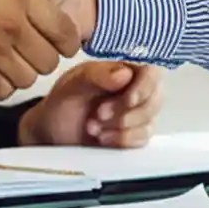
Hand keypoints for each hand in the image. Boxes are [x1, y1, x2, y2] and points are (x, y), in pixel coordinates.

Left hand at [18, 62, 163, 148]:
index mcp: (123, 67)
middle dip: (127, 111)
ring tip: (92, 127)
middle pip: (154, 97)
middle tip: (99, 115)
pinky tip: (102, 138)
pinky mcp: (136, 134)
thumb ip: (97, 76)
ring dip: (121, 127)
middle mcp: (136, 87)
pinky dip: (122, 140)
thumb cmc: (64, 102)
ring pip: (149, 119)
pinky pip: (143, 138)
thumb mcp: (73, 85)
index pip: (151, 70)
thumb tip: (125, 73)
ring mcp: (138, 112)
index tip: (129, 100)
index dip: (145, 86)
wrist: (54, 132)